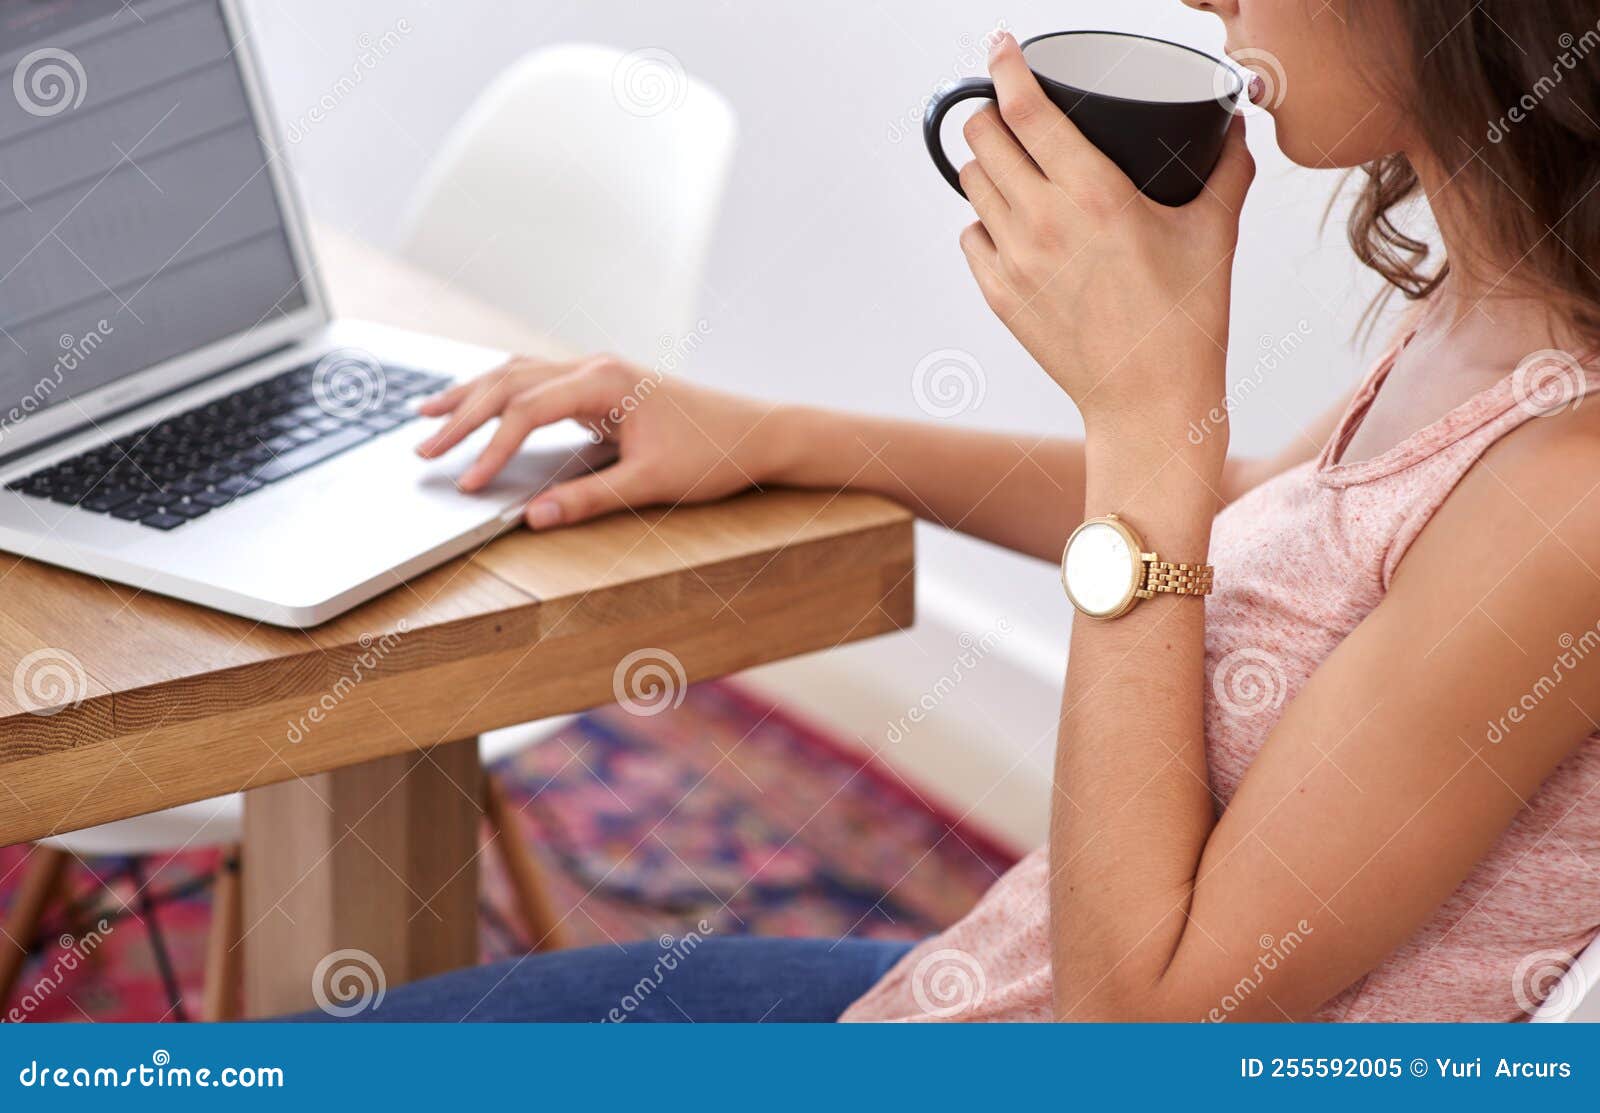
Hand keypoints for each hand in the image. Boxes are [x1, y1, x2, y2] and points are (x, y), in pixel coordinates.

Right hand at [415, 354, 784, 529]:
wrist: (757, 434)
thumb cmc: (714, 454)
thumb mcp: (650, 484)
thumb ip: (588, 500)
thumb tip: (533, 518)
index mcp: (604, 382)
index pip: (526, 411)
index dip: (489, 448)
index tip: (467, 483)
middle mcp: (595, 367)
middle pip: (509, 382)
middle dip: (461, 415)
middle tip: (422, 450)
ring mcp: (597, 372)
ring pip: (517, 374)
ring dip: (472, 394)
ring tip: (426, 414)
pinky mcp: (602, 385)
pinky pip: (536, 379)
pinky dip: (501, 392)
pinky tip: (479, 402)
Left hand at [957, 33, 1253, 441]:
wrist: (1149, 402)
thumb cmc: (1187, 320)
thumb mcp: (1215, 234)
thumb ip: (1227, 170)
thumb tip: (1237, 128)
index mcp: (1094, 195)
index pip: (1024, 109)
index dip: (1004, 66)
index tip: (1000, 45)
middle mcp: (1042, 222)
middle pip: (980, 137)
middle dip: (990, 114)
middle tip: (1014, 114)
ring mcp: (1013, 262)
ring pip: (971, 184)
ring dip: (987, 166)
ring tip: (1017, 168)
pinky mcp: (999, 296)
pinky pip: (970, 237)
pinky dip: (985, 222)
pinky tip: (1014, 225)